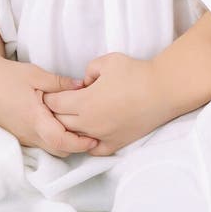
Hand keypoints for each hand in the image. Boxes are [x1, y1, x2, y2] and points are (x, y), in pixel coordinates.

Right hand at [0, 56, 99, 157]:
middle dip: (76, 145)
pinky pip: (40, 142)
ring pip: (49, 147)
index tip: (95, 137)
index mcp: (34, 119)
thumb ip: (60, 83)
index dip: (80, 143)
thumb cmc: (7, 76)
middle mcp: (28, 133)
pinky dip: (54, 137)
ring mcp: (22, 136)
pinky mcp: (19, 134)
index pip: (61, 141)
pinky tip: (60, 122)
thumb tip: (82, 86)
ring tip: (79, 125)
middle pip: (58, 149)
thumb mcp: (36, 74)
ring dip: (65, 141)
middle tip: (92, 130)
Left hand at [43, 52, 168, 156]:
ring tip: (70, 116)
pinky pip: (93, 150)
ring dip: (69, 127)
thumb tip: (84, 83)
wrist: (161, 91)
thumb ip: (88, 70)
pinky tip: (88, 132)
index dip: (49, 96)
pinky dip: (86, 143)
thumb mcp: (106, 61)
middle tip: (56, 103)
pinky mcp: (115, 144)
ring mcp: (102, 136)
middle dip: (54, 112)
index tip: (49, 90)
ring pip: (74, 138)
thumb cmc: (135, 73)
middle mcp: (89, 123)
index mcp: (84, 102)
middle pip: (60, 122)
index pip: (54, 104)